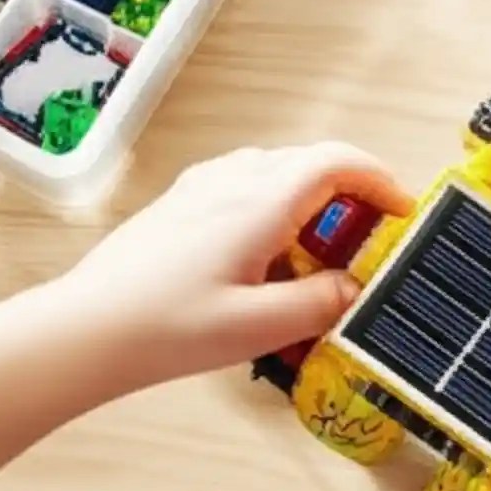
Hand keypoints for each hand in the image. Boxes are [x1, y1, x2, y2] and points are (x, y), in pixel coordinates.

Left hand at [60, 142, 413, 383]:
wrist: (87, 329)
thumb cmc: (168, 327)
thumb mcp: (260, 326)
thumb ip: (322, 303)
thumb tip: (359, 286)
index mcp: (261, 201)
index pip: (338, 162)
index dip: (380, 180)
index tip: (404, 212)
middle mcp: (234, 179)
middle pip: (312, 161)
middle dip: (354, 190)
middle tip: (375, 235)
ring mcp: (204, 186)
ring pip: (279, 170)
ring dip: (315, 197)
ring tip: (325, 250)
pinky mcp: (183, 202)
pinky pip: (248, 183)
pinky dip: (280, 205)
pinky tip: (271, 253)